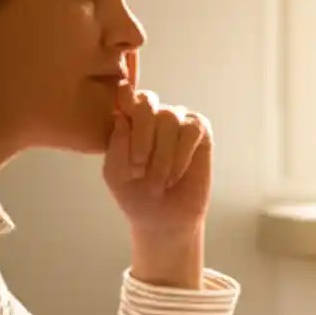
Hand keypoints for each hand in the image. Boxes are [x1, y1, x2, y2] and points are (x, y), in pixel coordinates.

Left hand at [103, 51, 213, 234]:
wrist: (164, 220)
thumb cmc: (136, 195)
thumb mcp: (115, 173)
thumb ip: (116, 145)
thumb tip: (122, 116)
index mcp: (129, 121)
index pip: (128, 96)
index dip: (126, 94)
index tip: (123, 98)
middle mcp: (154, 116)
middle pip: (148, 103)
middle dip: (141, 136)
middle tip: (139, 168)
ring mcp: (178, 122)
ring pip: (170, 117)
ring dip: (162, 153)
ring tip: (159, 180)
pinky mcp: (200, 133)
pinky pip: (191, 130)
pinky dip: (181, 154)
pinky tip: (175, 175)